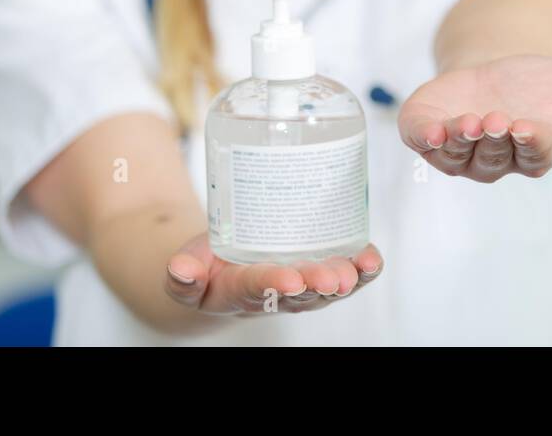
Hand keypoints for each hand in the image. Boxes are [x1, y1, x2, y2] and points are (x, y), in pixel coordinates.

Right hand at [164, 233, 383, 315]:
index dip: (274, 284)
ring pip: (328, 287)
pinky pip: (347, 275)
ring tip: (361, 266)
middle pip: (301, 293)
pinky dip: (363, 269)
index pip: (258, 288)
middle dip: (319, 284)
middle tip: (332, 278)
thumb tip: (178, 269)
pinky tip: (373, 259)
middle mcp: (277, 293)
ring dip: (348, 278)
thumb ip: (183, 275)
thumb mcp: (188, 267)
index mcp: (240, 291)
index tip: (290, 279)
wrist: (223, 269)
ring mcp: (303, 284)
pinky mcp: (322, 269)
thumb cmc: (207, 263)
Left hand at [398, 53, 551, 182]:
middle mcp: (497, 159)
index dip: (531, 145)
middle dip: (495, 139)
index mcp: (536, 151)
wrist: (494, 72)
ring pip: (461, 156)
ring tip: (467, 120)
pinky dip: (427, 138)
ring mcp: (460, 152)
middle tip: (495, 120)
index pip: (536, 155)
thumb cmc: (546, 89)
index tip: (529, 127)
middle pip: (496, 157)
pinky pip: (425, 145)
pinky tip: (435, 127)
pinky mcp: (429, 135)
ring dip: (463, 140)